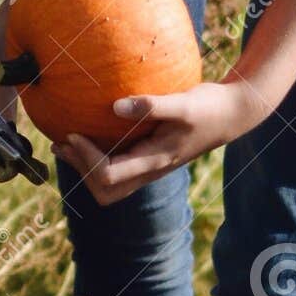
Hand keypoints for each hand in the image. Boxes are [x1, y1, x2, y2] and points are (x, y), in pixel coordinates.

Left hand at [55, 79, 269, 205]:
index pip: (108, 175)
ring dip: (85, 167)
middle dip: (81, 171)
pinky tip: (86, 135)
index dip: (86, 159)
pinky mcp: (149, 158)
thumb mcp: (182, 103)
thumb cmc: (209, 107)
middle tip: (63, 144)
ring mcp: (149, 168)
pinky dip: (95, 158)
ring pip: (109, 185)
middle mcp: (149, 171)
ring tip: (65, 144)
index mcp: (154, 161)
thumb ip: (151, 106)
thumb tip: (115, 106)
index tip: (74, 134)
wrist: (232, 114)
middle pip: (105, 191)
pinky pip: (115, 168)